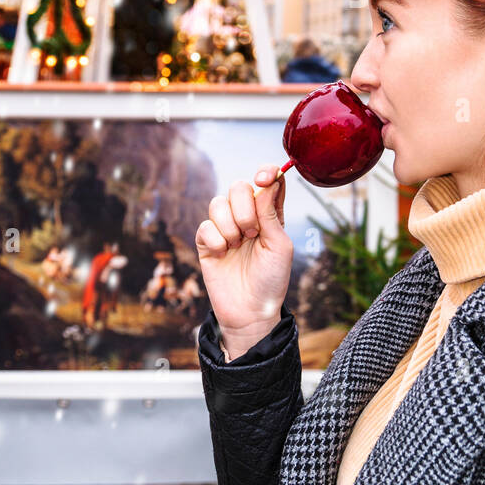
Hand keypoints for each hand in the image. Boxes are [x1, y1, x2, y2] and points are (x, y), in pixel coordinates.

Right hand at [195, 163, 292, 354]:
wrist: (250, 312)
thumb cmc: (271, 280)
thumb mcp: (280, 245)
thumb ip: (271, 213)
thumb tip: (269, 181)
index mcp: (269, 214)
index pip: (267, 180)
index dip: (265, 172)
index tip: (263, 178)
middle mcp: (247, 217)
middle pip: (238, 187)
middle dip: (245, 208)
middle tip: (252, 233)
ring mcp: (225, 229)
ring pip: (218, 203)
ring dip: (230, 225)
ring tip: (237, 246)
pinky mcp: (206, 243)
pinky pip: (205, 225)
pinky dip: (216, 239)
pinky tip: (224, 254)